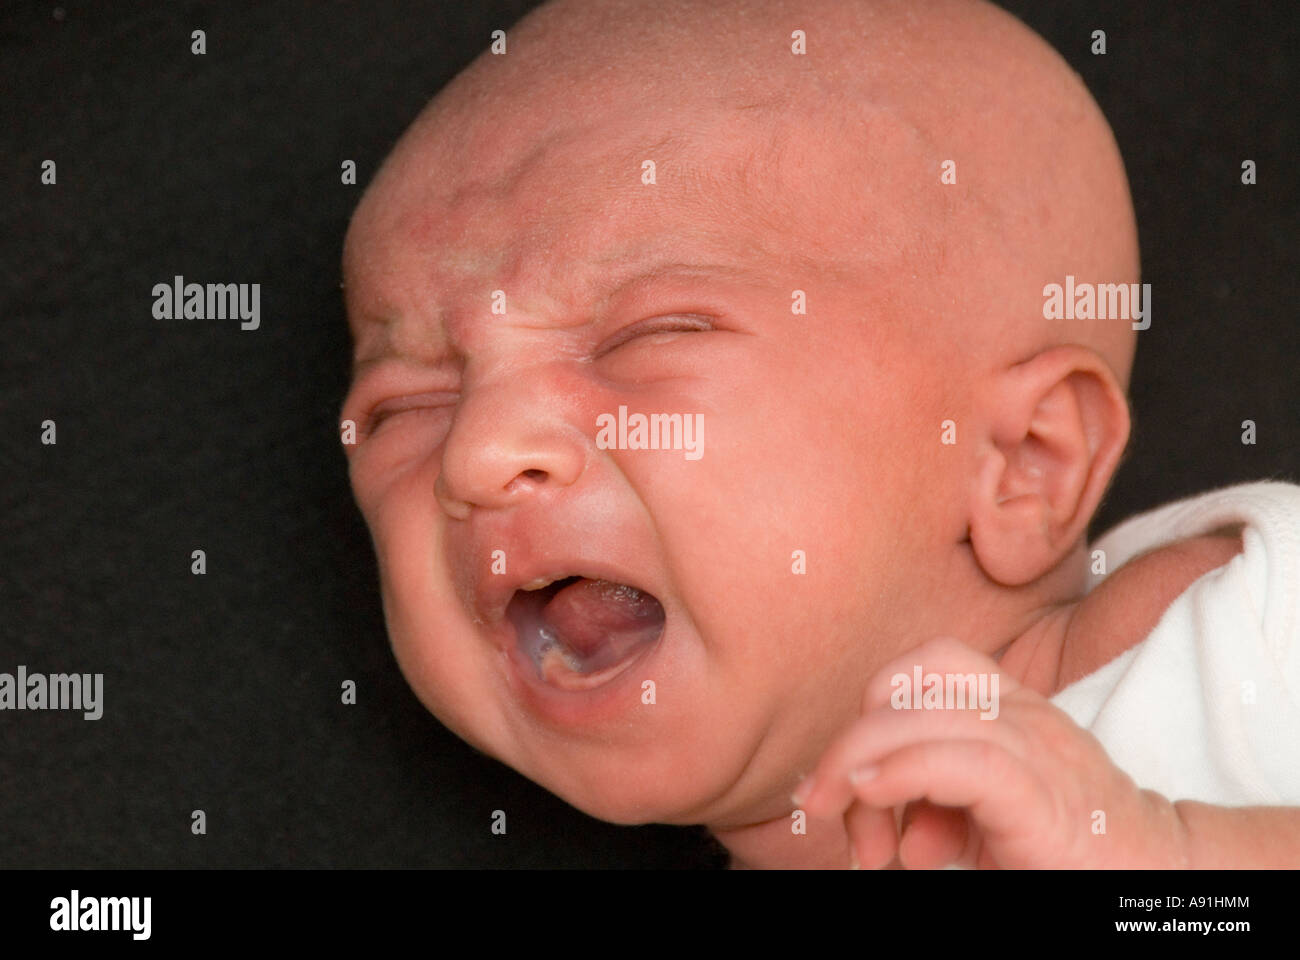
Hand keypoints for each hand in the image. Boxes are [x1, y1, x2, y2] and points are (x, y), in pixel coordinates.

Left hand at [794, 637, 1189, 867]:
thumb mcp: (981, 814)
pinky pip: (960, 761)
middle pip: (906, 689)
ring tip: (859, 839)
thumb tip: (869, 812)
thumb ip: (928, 798)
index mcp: (1007, 706)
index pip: (919, 669)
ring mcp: (1036, 748)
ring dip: (862, 769)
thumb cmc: (1064, 848)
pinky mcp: (1043, 795)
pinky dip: (901, 774)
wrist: (1161, 881)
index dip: (869, 716)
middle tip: (829, 810)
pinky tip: (874, 800)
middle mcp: (1021, 714)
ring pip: (922, 717)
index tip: (846, 787)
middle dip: (849, 747)